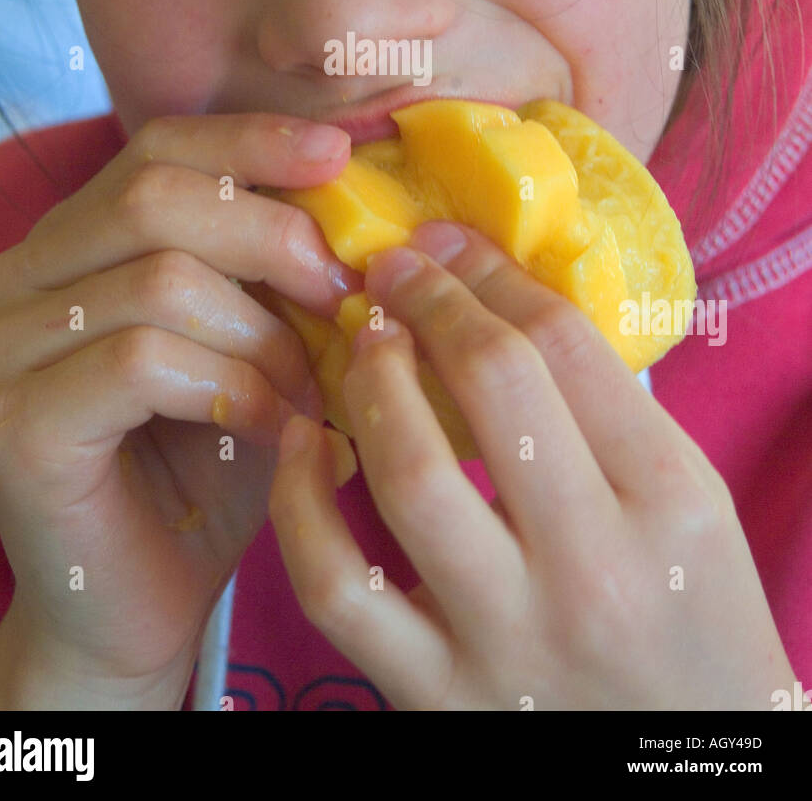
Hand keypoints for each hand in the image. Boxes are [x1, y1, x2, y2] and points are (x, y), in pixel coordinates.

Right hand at [0, 112, 356, 690]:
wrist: (139, 605)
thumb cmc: (208, 465)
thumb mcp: (251, 339)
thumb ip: (273, 265)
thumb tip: (351, 182)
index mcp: (64, 244)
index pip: (155, 149)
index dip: (250, 142)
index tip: (338, 155)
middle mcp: (12, 283)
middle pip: (154, 198)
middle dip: (273, 237)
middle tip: (344, 294)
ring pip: (160, 281)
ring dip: (267, 335)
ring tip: (314, 389)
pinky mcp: (13, 426)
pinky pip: (144, 361)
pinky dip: (236, 389)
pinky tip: (278, 429)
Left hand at [269, 219, 794, 709]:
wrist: (687, 770)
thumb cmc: (695, 619)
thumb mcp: (691, 503)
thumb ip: (608, 408)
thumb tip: (498, 297)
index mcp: (671, 504)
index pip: (564, 346)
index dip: (491, 272)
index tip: (453, 244)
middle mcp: (593, 570)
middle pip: (492, 386)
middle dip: (429, 299)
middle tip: (394, 266)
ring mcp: (507, 639)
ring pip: (408, 476)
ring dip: (369, 379)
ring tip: (361, 337)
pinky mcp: (434, 698)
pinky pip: (337, 587)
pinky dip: (298, 501)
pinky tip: (302, 439)